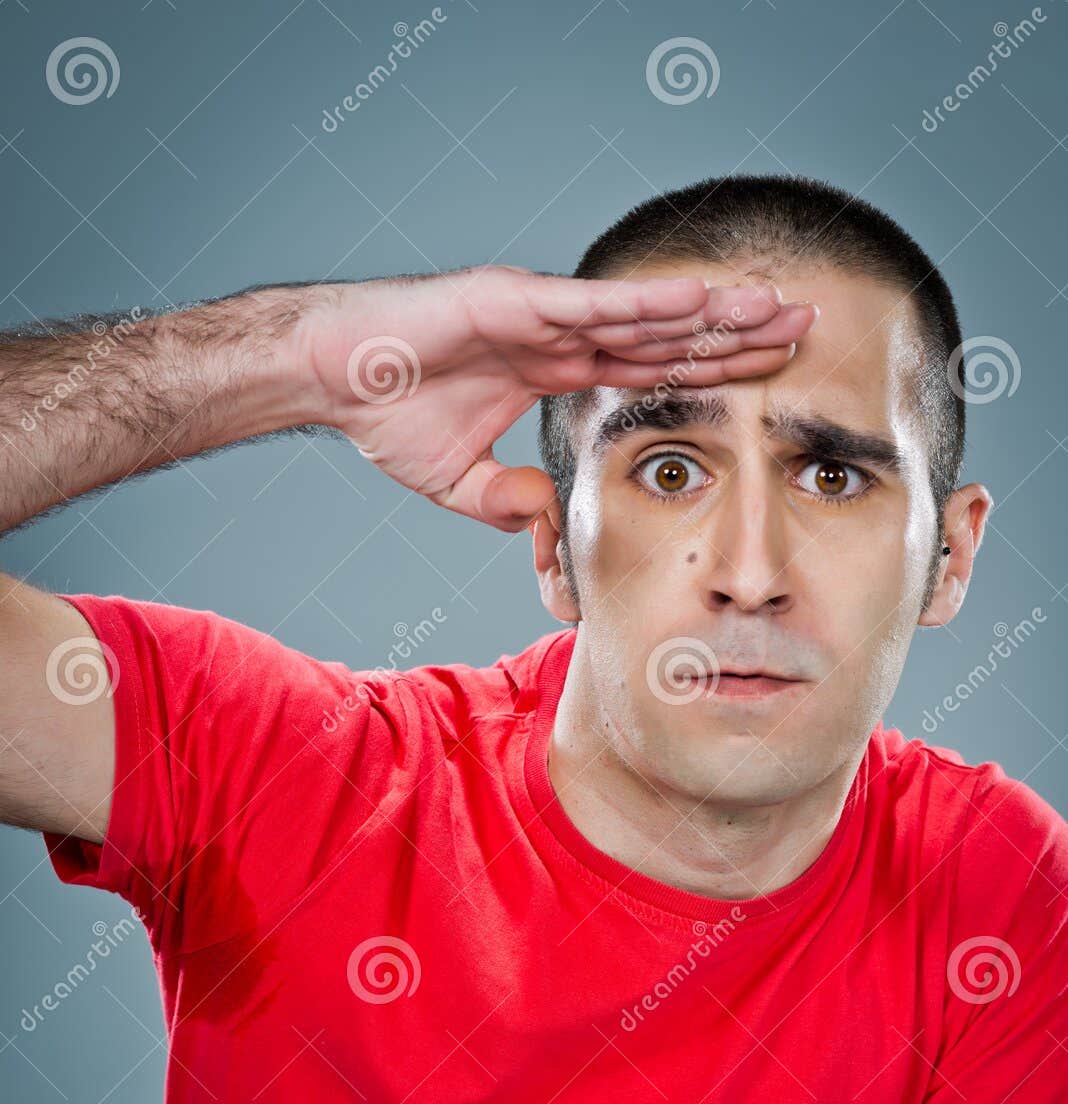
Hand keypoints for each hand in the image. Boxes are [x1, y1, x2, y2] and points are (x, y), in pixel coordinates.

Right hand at [306, 265, 816, 532]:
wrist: (330, 375)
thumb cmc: (385, 414)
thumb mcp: (458, 479)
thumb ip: (507, 500)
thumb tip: (543, 517)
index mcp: (553, 368)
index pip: (651, 370)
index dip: (711, 369)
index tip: (769, 370)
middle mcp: (559, 334)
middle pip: (666, 335)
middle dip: (735, 331)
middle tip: (805, 325)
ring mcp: (540, 313)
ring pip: (642, 313)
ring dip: (711, 310)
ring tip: (775, 306)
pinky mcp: (511, 302)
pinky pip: (590, 306)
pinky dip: (642, 305)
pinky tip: (697, 301)